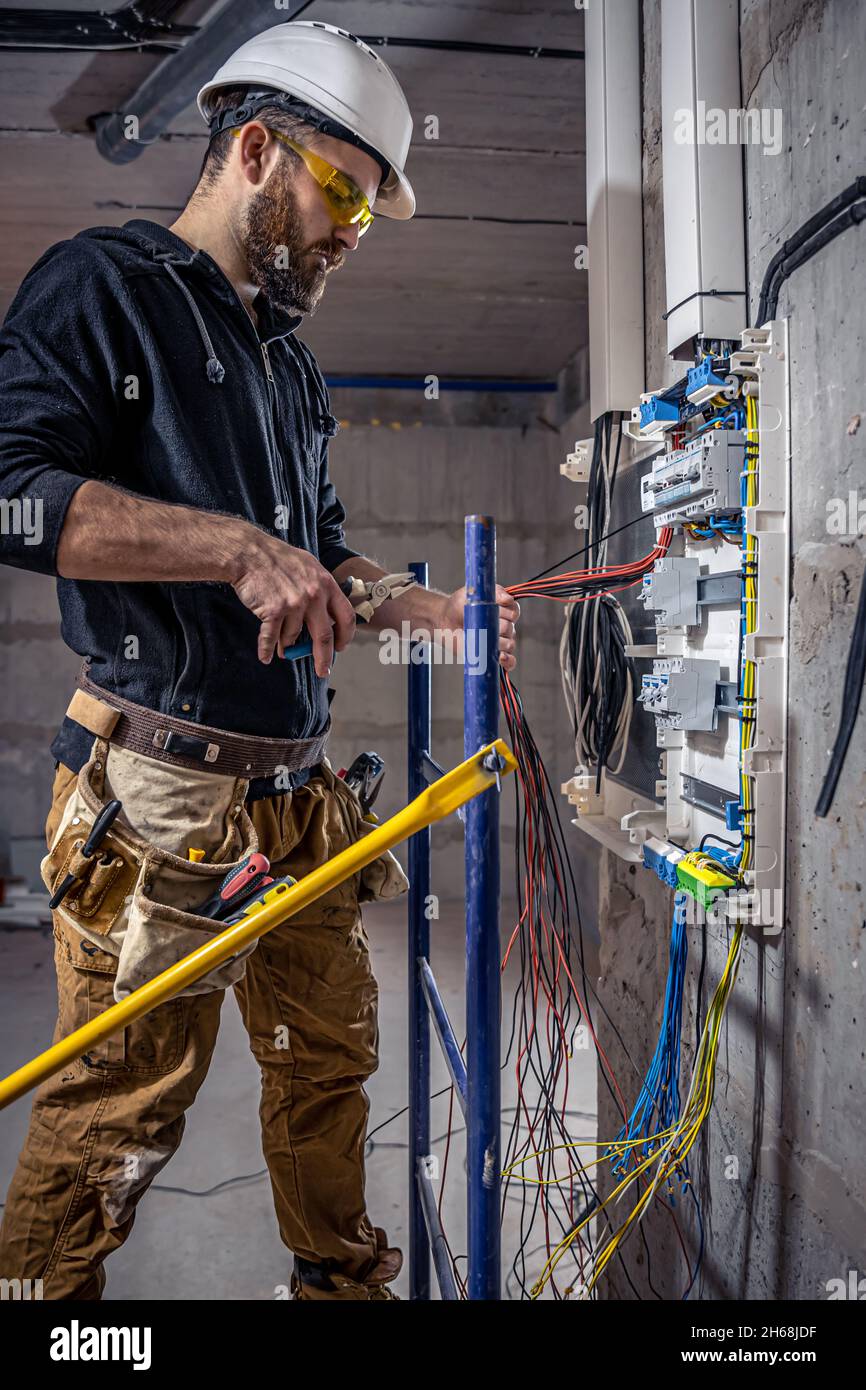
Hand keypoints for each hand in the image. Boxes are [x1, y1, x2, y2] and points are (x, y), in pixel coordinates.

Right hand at [232, 534, 356, 674]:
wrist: (249, 553)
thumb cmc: (277, 558)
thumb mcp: (309, 566)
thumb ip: (321, 588)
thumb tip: (328, 614)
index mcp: (326, 584)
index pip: (346, 616)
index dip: (346, 636)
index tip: (340, 647)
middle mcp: (313, 595)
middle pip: (324, 636)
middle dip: (324, 658)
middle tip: (323, 670)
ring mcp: (294, 604)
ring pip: (293, 636)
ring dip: (286, 645)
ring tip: (282, 649)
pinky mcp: (274, 611)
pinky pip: (271, 638)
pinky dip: (267, 649)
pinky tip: (266, 656)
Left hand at [441, 584, 519, 671]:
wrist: (445, 620)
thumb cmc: (460, 605)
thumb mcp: (475, 592)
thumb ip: (494, 592)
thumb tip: (508, 599)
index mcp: (504, 611)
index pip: (514, 612)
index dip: (506, 611)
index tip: (495, 608)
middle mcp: (504, 626)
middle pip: (510, 628)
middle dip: (498, 626)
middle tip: (482, 624)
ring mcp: (499, 641)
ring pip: (510, 644)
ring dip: (499, 642)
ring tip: (484, 638)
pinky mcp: (492, 654)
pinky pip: (509, 662)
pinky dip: (508, 661)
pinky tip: (500, 657)